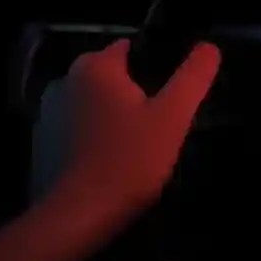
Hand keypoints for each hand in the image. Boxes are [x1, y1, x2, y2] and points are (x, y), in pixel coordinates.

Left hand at [61, 39, 220, 218]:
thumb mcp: (174, 114)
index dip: (161, 65)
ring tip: (149, 140)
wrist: (82, 214)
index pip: (135, 47)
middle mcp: (69, 80)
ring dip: (124, 112)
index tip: (178, 93)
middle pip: (119, 74)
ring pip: (104, 100)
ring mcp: (54, 111)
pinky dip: (106, 131)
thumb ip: (194, 76)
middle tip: (168, 120)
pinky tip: (123, 154)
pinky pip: (89, 123)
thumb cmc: (130, 158)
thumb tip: (209, 47)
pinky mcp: (51, 139)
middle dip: (143, 90)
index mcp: (96, 66)